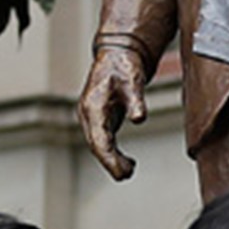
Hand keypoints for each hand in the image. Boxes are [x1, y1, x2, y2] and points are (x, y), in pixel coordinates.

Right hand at [78, 46, 147, 180]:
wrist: (118, 53)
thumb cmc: (124, 65)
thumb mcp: (133, 81)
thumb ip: (136, 101)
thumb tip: (140, 118)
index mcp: (93, 106)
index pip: (98, 139)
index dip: (109, 158)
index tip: (121, 173)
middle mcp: (88, 114)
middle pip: (96, 145)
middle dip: (110, 163)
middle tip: (127, 174)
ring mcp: (92, 117)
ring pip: (98, 145)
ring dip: (112, 160)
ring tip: (129, 170)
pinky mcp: (100, 119)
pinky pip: (104, 141)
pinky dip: (113, 153)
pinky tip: (127, 162)